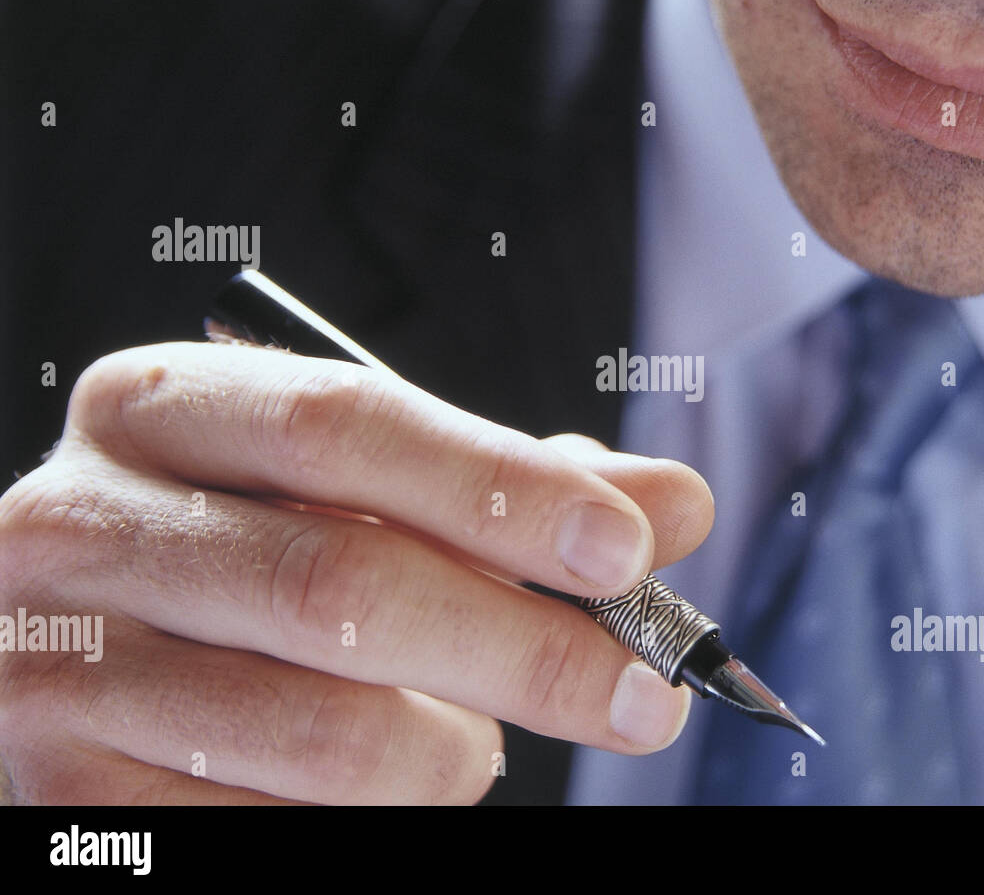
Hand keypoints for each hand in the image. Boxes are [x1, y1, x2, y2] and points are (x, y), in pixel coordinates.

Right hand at [0, 342, 713, 803]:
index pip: (344, 426)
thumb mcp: (359, 489)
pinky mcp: (68, 793)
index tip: (627, 551)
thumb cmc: (253, 547)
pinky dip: (377, 813)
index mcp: (158, 406)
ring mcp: (60, 666)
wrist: (86, 646)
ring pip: (326, 732)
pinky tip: (381, 778)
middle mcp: (85, 523)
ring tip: (466, 736)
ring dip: (450, 750)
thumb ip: (510, 491)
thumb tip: (675, 504)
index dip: (498, 489)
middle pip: (341, 587)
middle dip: (524, 650)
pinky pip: (274, 824)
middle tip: (641, 694)